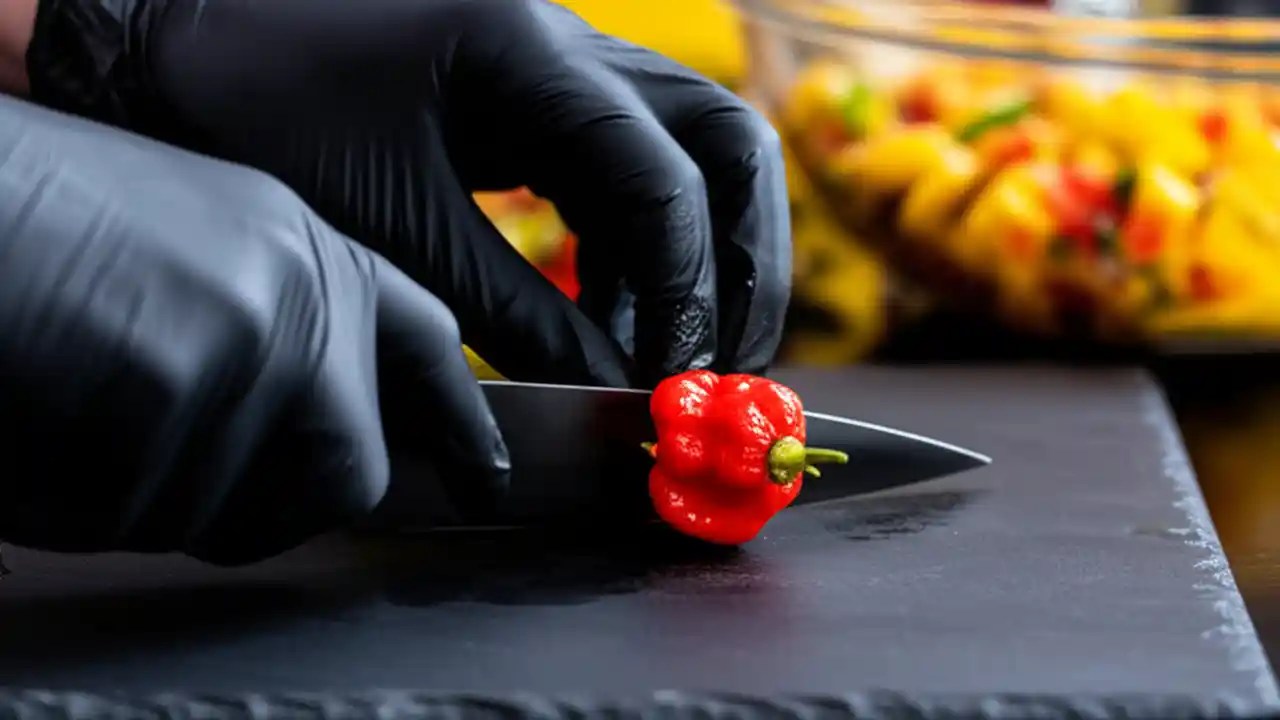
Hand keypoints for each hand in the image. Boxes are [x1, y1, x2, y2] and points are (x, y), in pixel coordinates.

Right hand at [0, 95, 507, 565]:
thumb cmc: (37, 216)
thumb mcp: (189, 244)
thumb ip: (270, 327)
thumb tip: (304, 428)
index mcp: (301, 249)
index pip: (423, 343)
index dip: (456, 419)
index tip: (484, 475)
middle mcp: (296, 292)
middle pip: (349, 471)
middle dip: (274, 509)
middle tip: (180, 480)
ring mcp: (245, 340)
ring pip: (226, 511)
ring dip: (143, 498)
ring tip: (70, 406)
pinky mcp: (170, 389)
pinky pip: (137, 516)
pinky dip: (74, 501)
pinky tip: (37, 419)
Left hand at [27, 0, 790, 387]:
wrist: (184, 36)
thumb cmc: (265, 111)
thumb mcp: (395, 229)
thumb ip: (516, 311)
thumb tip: (609, 384)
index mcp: (536, 55)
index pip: (668, 178)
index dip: (687, 292)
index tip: (674, 380)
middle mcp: (573, 45)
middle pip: (726, 140)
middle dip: (741, 260)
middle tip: (718, 359)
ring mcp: (562, 66)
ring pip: (695, 149)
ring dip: (701, 253)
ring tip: (669, 349)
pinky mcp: (539, 98)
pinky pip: (632, 166)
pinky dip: (641, 243)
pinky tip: (610, 311)